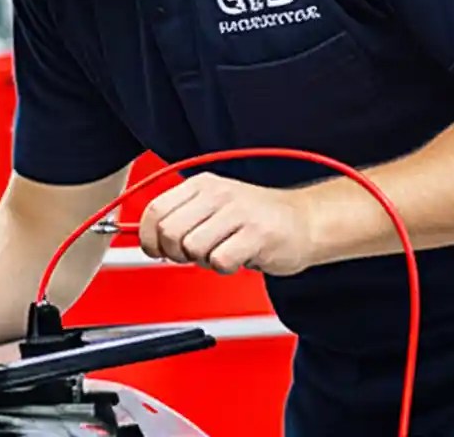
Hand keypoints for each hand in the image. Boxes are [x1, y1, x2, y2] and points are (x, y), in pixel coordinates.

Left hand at [137, 172, 314, 275]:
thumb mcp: (213, 206)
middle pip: (169, 232)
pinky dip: (225, 268)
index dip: (148, 237)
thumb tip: (147, 239)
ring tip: (221, 253)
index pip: (155, 210)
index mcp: (201, 185)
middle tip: (192, 255)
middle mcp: (217, 194)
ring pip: (193, 248)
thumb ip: (181, 218)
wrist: (306, 221)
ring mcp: (238, 213)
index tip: (155, 250)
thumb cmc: (256, 218)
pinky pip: (220, 262)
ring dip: (203, 261)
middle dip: (175, 253)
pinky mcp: (257, 235)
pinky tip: (238, 258)